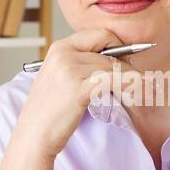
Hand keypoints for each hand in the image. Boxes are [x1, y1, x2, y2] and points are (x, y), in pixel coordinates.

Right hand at [11, 28, 142, 159]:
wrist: (33, 135)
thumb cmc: (49, 111)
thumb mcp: (60, 77)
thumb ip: (81, 63)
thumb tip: (117, 60)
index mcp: (59, 48)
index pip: (100, 34)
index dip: (118, 46)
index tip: (126, 62)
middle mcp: (63, 54)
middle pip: (110, 52)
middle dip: (126, 66)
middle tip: (136, 81)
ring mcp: (70, 70)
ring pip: (114, 67)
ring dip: (129, 80)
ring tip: (135, 91)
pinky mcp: (79, 88)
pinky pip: (114, 81)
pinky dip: (129, 87)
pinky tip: (134, 95)